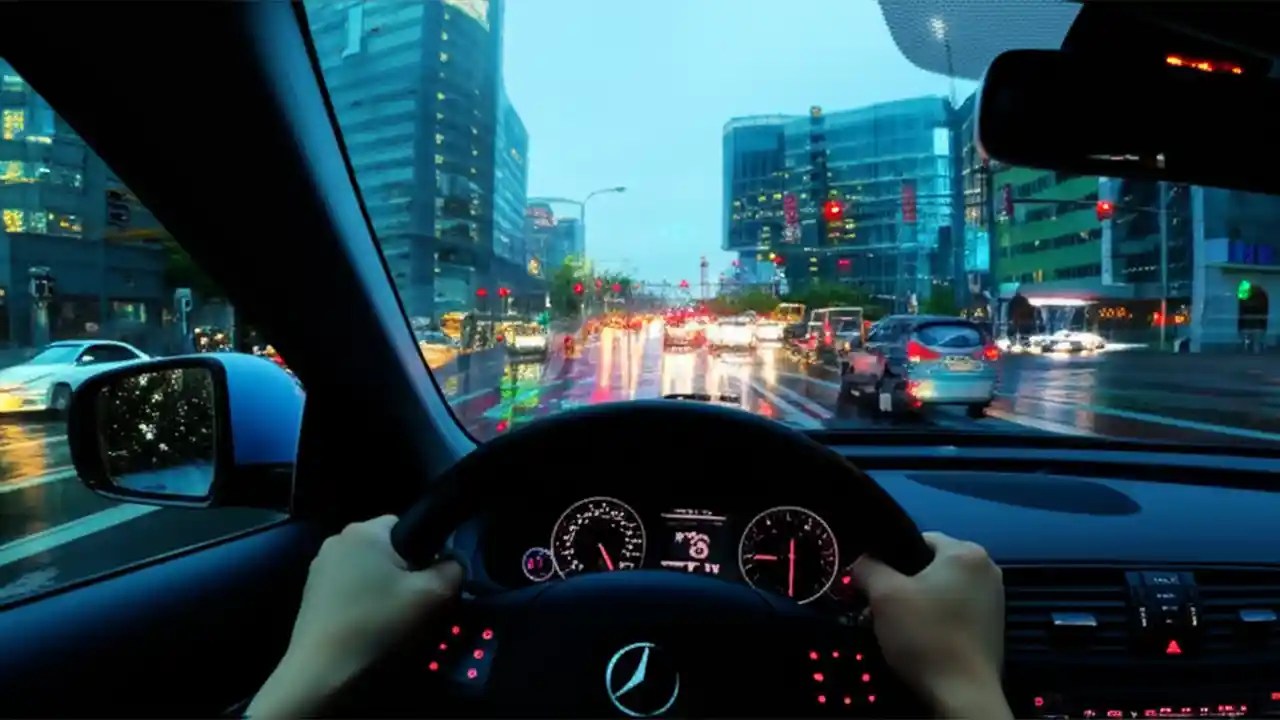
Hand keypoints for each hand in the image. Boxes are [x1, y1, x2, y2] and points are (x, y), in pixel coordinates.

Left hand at [247, 516, 462, 718]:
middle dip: (402, 570)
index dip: (424, 550)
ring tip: (388, 617)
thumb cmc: (377, 622)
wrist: (323, 668)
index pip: (406, 524)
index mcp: (364, 530)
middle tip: (412, 601)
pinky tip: (366, 623)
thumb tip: (451, 564)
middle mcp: (337, 539)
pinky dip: (360, 600)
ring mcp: (319, 566)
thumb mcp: (431, 596)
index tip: (427, 579)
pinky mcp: (310, 592)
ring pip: (366, 569)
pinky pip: (348, 586)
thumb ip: (452, 570)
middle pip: (385, 548)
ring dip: (380, 586)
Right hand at [852, 532, 1008, 718]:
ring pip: (943, 588)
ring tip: (899, 625)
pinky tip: (922, 637)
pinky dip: (938, 617)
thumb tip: (861, 561)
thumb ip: (867, 567)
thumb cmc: (925, 635)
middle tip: (882, 606)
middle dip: (905, 583)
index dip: (891, 559)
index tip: (876, 583)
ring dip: (920, 601)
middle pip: (931, 565)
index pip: (918, 540)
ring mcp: (995, 598)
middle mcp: (987, 569)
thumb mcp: (884, 595)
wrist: (961, 692)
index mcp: (966, 552)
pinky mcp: (993, 625)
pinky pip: (957, 608)